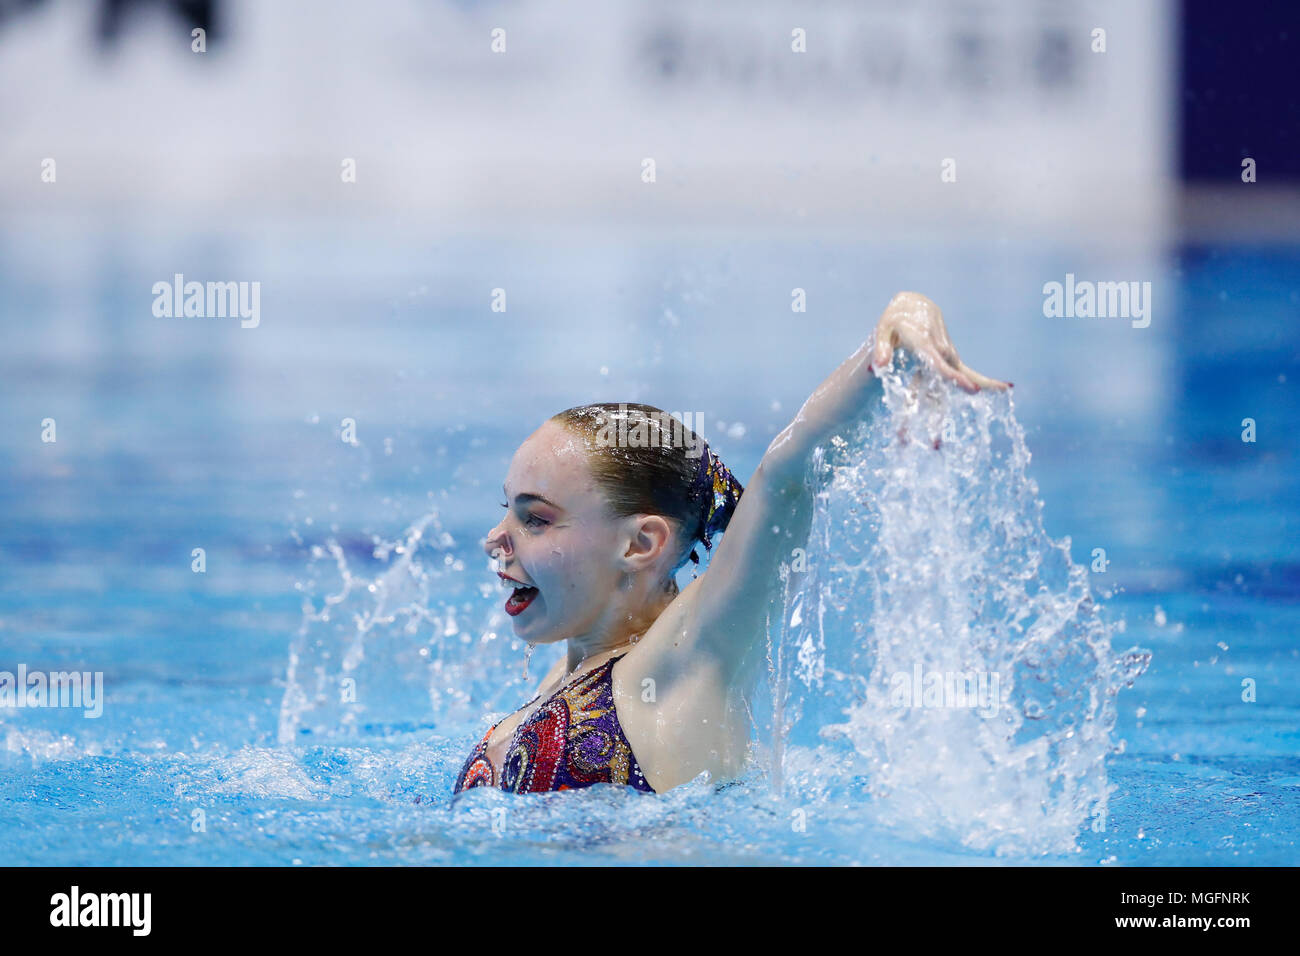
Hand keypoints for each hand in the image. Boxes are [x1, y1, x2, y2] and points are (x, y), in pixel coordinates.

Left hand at [869, 291, 1009, 392]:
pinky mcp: (951, 357)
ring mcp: (949, 352)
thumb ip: (881, 348)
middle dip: (964, 387)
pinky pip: (967, 370)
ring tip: (1003, 392)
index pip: (940, 364)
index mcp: (924, 343)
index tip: (969, 388)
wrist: (915, 304)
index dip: (953, 377)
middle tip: (974, 403)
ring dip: (981, 384)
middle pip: (955, 372)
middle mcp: (941, 348)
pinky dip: (986, 379)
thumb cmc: (895, 319)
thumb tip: (878, 366)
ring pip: (964, 373)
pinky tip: (1005, 387)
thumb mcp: (883, 331)